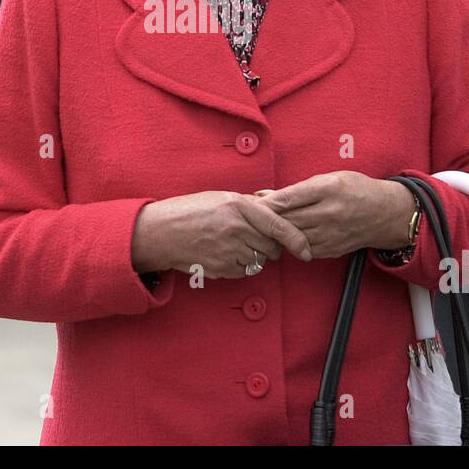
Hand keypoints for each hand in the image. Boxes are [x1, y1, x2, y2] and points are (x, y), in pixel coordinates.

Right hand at [132, 189, 312, 278]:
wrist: (160, 232)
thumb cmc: (190, 210)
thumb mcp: (221, 198)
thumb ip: (249, 205)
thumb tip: (276, 208)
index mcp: (238, 207)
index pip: (278, 226)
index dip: (297, 240)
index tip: (307, 250)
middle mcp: (236, 229)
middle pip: (272, 247)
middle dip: (271, 246)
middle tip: (255, 238)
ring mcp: (227, 251)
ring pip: (258, 261)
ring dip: (254, 256)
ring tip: (235, 244)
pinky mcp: (220, 268)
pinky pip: (242, 271)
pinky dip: (239, 265)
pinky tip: (224, 253)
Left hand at [256, 171, 415, 259]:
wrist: (386, 213)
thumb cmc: (356, 189)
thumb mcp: (330, 178)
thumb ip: (300, 189)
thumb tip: (267, 195)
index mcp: (329, 189)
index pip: (290, 198)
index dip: (267, 202)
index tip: (251, 202)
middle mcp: (330, 213)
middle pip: (288, 219)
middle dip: (266, 218)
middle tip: (247, 215)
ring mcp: (331, 234)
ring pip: (293, 236)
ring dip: (274, 233)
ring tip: (259, 227)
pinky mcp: (331, 249)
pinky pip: (303, 248)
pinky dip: (289, 243)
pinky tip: (280, 238)